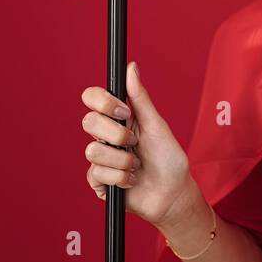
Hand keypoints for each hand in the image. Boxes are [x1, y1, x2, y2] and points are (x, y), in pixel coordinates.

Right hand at [81, 62, 192, 226]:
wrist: (172, 194)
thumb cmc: (168, 159)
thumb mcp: (157, 125)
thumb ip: (140, 98)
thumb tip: (131, 67)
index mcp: (119, 119)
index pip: (93, 99)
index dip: (104, 102)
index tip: (125, 113)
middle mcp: (107, 136)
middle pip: (88, 122)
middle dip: (117, 134)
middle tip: (135, 143)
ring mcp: (101, 158)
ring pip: (93, 151)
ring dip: (123, 160)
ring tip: (137, 166)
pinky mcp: (99, 181)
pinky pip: (97, 173)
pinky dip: (121, 177)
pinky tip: (131, 180)